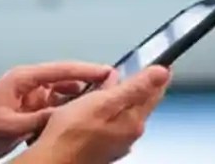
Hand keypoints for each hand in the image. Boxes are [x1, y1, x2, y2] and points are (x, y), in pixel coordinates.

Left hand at [0, 61, 112, 163]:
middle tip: (112, 92)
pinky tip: (75, 125)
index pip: (64, 70)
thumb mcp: (11, 126)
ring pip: (62, 98)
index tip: (110, 73)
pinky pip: (52, 113)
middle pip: (67, 81)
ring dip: (76, 105)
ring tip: (99, 110)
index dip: (89, 70)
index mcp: (24, 79)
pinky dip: (63, 118)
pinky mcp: (27, 114)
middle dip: (88, 87)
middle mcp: (28, 86)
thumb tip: (68, 116)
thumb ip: (41, 119)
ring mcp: (28, 100)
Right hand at [18, 65, 170, 163]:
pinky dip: (107, 110)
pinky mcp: (103, 146)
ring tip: (109, 83)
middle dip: (136, 84)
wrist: (53, 161)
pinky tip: (95, 106)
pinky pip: (111, 121)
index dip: (157, 74)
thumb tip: (162, 72)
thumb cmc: (71, 135)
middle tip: (132, 68)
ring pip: (124, 112)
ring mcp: (116, 142)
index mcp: (133, 121)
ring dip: (120, 96)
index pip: (155, 92)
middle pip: (140, 102)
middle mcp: (129, 134)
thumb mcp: (104, 102)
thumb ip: (135, 87)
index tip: (160, 61)